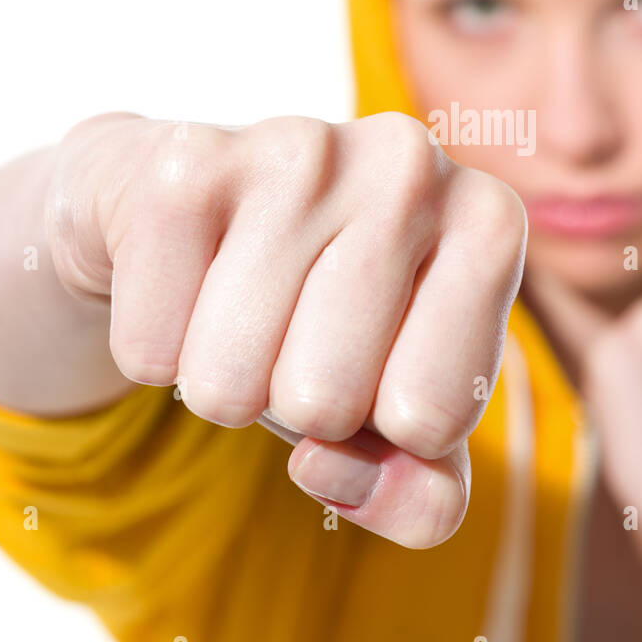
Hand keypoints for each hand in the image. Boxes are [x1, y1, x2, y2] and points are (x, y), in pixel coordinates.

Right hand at [45, 111, 527, 548]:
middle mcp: (411, 163)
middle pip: (326, 402)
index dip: (388, 431)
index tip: (379, 366)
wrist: (202, 212)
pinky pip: (150, 351)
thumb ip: (424, 494)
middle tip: (296, 331)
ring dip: (223, 384)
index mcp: (490, 224)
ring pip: (229, 385)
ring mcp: (300, 148)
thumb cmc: (331, 320)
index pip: (432, 421)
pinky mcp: (188, 159)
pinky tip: (186, 277)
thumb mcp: (407, 416)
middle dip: (296, 405)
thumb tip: (328, 472)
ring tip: (244, 307)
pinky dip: (155, 347)